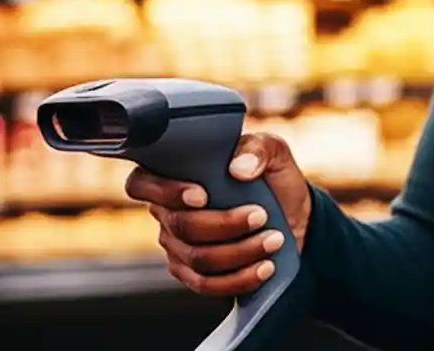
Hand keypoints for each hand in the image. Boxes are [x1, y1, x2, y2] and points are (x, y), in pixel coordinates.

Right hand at [125, 133, 312, 295]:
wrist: (292, 217)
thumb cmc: (273, 179)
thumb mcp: (273, 153)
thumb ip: (258, 149)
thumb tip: (238, 168)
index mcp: (175, 176)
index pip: (142, 184)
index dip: (165, 192)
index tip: (202, 195)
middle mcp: (169, 213)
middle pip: (181, 226)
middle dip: (225, 224)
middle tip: (261, 215)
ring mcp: (178, 247)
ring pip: (197, 258)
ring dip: (240, 252)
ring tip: (274, 240)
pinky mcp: (196, 275)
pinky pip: (207, 284)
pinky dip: (239, 279)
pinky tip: (265, 267)